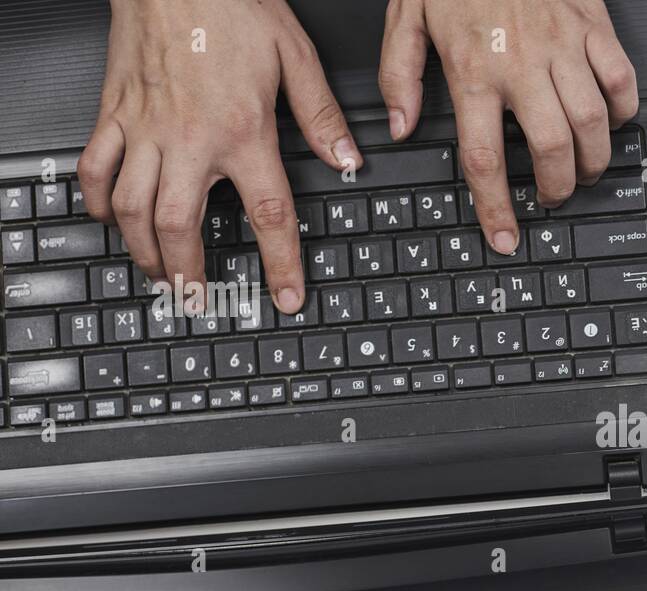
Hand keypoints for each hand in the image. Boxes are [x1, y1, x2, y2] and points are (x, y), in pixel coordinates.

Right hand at [78, 0, 362, 314]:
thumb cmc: (228, 3)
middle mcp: (189, 138)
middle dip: (187, 272)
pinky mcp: (113, 111)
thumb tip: (346, 159)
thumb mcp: (294, 55)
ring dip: (144, 250)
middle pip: (181, 225)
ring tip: (158, 274)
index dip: (280, 265)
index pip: (268, 215)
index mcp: (242, 131)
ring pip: (133, 207)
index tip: (286, 297)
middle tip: (195, 301)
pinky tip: (109, 218)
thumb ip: (320, 115)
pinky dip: (98, 200)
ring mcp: (145, 127)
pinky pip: (95, 167)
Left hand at [380, 0, 637, 254]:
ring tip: (584, 169)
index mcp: (473, 69)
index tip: (505, 236)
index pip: (485, 157)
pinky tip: (610, 119)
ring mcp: (563, 44)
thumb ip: (399, 76)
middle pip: (552, 149)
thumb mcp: (406, 15)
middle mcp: (522, 63)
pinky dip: (621, 108)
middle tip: (552, 197)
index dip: (496, 208)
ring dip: (593, 159)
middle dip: (557, 188)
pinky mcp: (592, 24)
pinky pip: (620, 78)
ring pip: (593, 122)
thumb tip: (402, 128)